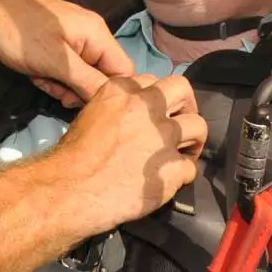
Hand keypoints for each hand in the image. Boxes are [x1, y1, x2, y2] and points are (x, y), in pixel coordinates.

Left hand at [0, 0, 136, 105]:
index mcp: (98, 35)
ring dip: (61, 84)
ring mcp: (75, 40)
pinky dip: (52, 76)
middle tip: (55, 89)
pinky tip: (35, 72)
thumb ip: (88, 82)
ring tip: (41, 77)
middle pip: (102, 77)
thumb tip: (115, 99)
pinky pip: (67, 69)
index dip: (108, 92)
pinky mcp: (59, 45)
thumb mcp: (57, 62)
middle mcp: (92, 36)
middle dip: (78, 89)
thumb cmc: (21, 35)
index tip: (83, 101)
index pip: (124, 72)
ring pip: (82, 76)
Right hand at [54, 74, 205, 228]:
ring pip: (199, 126)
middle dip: (187, 106)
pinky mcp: (172, 167)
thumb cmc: (73, 156)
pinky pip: (191, 168)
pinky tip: (167, 182)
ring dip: (192, 141)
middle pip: (183, 90)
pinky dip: (182, 176)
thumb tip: (134, 120)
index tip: (155, 114)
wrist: (72, 190)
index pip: (154, 82)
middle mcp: (147, 106)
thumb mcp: (91, 115)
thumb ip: (119, 108)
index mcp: (124, 90)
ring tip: (181, 155)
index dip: (158, 100)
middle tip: (180, 126)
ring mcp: (163, 136)